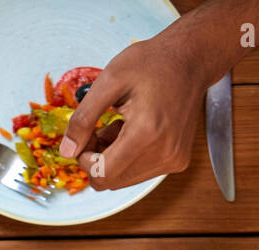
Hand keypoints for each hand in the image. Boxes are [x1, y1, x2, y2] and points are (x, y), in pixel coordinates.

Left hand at [59, 28, 212, 190]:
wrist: (191, 59)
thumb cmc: (152, 63)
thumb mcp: (108, 81)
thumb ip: (83, 118)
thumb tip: (67, 152)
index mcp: (146, 133)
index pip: (101, 174)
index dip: (84, 159)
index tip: (85, 134)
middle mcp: (164, 153)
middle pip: (111, 181)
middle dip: (96, 159)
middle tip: (99, 128)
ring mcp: (173, 160)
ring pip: (123, 180)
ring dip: (111, 159)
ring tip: (120, 126)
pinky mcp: (178, 161)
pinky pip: (139, 173)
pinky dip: (128, 158)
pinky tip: (133, 131)